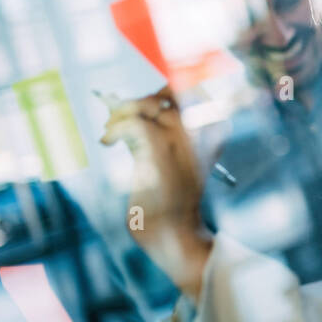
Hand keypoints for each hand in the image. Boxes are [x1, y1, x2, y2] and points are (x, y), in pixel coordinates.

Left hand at [100, 85, 212, 295]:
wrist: (174, 232)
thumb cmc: (171, 199)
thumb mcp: (176, 160)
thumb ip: (164, 133)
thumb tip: (132, 107)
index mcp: (213, 130)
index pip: (193, 89)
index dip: (166, 90)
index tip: (146, 101)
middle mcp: (202, 128)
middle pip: (166, 92)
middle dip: (137, 102)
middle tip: (118, 117)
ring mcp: (181, 136)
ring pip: (146, 104)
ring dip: (121, 114)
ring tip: (110, 131)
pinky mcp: (157, 147)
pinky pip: (132, 123)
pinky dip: (114, 130)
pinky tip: (107, 141)